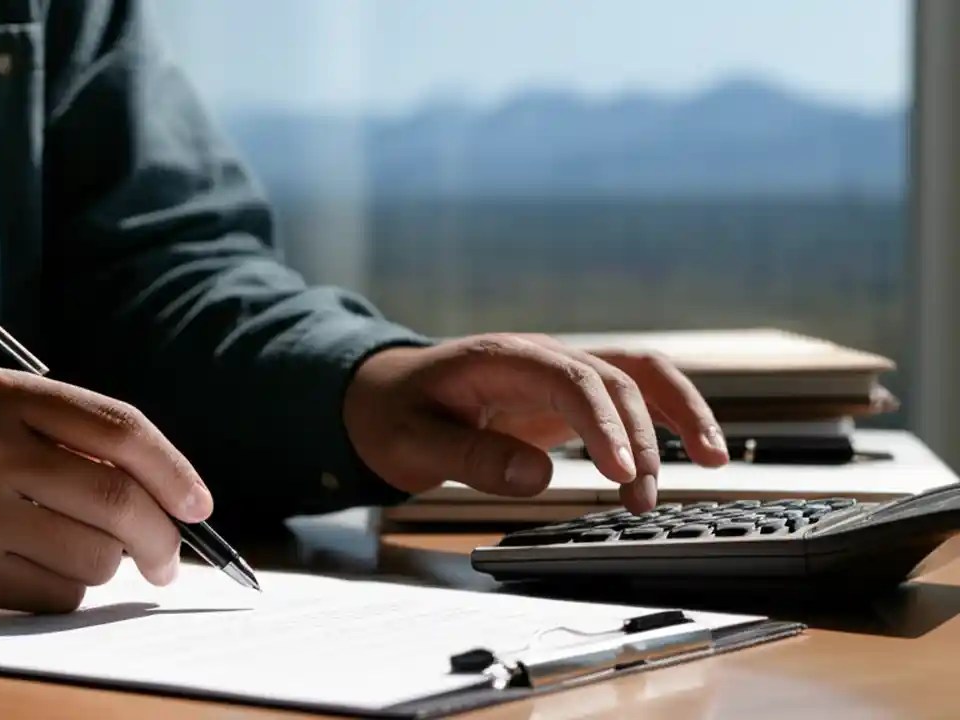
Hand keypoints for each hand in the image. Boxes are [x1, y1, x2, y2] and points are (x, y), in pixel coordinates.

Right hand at [0, 368, 212, 613]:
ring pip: (96, 556)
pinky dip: (69, 592)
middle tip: (168, 558)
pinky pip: (60, 596)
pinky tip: (36, 573)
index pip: (119, 428)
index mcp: (0, 395)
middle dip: (162, 538)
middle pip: (119, 501)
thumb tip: (175, 496)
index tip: (199, 504)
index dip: (173, 469)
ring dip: (107, 565)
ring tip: (76, 552)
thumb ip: (76, 434)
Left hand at [343, 334, 728, 513]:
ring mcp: (559, 370)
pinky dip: (668, 415)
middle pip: (615, 379)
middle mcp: (541, 356)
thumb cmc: (395, 416)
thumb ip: (471, 458)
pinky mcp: (568, 394)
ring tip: (713, 462)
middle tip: (643, 500)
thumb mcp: (413, 443)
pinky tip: (695, 449)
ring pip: (638, 374)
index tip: (624, 474)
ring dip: (680, 412)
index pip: (572, 381)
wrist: (384, 395)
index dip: (604, 425)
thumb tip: (537, 477)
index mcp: (503, 359)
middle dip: (642, 439)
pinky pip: (630, 393)